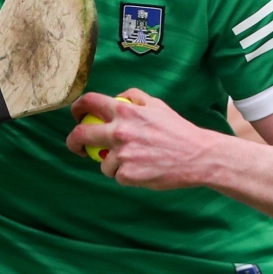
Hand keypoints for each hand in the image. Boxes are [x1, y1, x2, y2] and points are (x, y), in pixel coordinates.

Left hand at [66, 89, 221, 189]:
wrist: (197, 157)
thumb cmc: (179, 131)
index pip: (89, 102)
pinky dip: (127, 176)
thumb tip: (118, 97)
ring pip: (103, 162)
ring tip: (136, 162)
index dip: (76, 108)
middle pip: (81, 135)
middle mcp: (119, 132)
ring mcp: (122, 155)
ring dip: (113, 164)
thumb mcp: (158, 105)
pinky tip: (144, 170)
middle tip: (80, 148)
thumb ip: (135, 98)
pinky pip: (118, 176)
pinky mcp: (127, 175)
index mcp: (125, 111)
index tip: (76, 116)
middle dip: (74, 142)